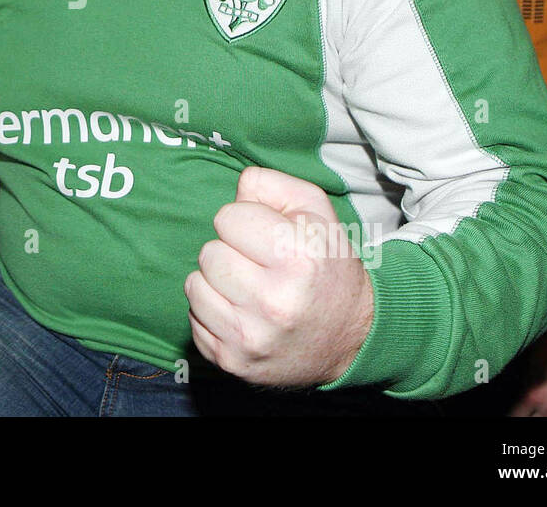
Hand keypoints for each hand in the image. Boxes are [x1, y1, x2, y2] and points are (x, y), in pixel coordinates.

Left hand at [185, 166, 373, 386]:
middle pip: (209, 253)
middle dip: (230, 252)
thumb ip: (271, 185)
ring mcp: (252, 337)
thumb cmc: (326, 267)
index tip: (267, 238)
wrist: (352, 339)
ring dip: (217, 282)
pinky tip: (242, 313)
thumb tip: (236, 190)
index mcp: (299, 257)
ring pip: (195, 285)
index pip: (228, 217)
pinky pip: (194, 318)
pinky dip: (213, 312)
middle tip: (259, 266)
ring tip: (249, 289)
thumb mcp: (316, 212)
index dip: (245, 221)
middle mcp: (275, 301)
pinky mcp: (233, 361)